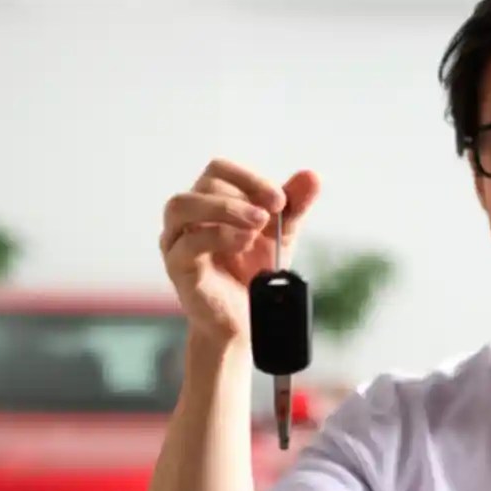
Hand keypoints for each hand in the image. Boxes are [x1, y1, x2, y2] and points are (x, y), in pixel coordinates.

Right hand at [161, 159, 319, 343]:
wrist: (245, 320)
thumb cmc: (254, 273)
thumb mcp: (281, 235)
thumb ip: (294, 205)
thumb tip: (312, 176)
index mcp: (210, 202)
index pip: (219, 170)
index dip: (250, 178)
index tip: (279, 200)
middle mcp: (188, 217)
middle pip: (204, 184)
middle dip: (243, 195)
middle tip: (271, 215)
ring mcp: (177, 241)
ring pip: (181, 206)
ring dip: (223, 209)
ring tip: (256, 226)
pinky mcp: (177, 267)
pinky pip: (187, 243)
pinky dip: (218, 236)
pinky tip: (244, 243)